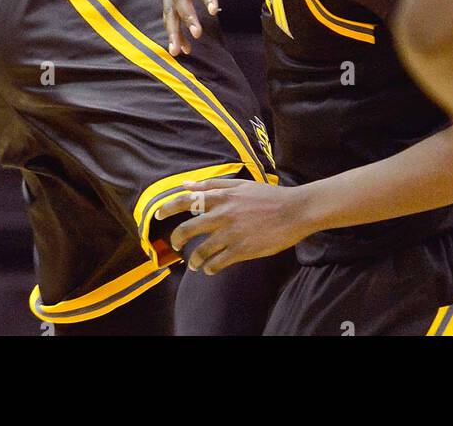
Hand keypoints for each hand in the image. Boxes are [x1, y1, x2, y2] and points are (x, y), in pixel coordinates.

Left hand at [163, 179, 309, 272]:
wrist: (294, 211)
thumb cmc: (268, 195)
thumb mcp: (240, 185)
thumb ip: (212, 184)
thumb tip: (185, 184)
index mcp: (222, 196)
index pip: (187, 200)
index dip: (168, 208)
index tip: (157, 215)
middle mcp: (223, 214)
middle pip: (188, 228)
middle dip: (177, 239)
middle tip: (175, 245)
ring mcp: (231, 233)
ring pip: (201, 250)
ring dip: (194, 260)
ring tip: (194, 264)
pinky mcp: (242, 250)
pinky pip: (217, 263)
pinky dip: (210, 268)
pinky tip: (210, 268)